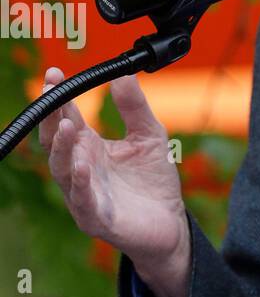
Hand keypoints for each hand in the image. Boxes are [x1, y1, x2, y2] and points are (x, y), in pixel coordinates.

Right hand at [38, 68, 191, 296]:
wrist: (171, 224)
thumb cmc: (153, 182)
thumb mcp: (149, 136)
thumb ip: (135, 107)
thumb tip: (124, 74)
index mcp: (88, 148)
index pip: (65, 117)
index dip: (57, 97)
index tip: (54, 73)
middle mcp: (79, 169)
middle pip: (55, 141)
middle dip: (51, 117)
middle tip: (53, 94)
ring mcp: (84, 194)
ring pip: (63, 170)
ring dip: (63, 147)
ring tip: (67, 125)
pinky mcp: (96, 218)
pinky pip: (83, 200)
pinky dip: (80, 183)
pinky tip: (83, 166)